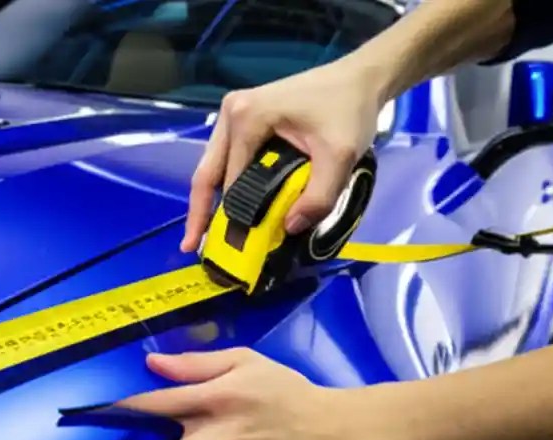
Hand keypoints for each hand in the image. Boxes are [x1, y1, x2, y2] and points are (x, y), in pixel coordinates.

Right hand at [182, 59, 388, 252]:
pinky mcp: (243, 116)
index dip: (228, 215)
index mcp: (247, 117)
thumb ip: (318, 196)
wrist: (359, 78)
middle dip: (200, 211)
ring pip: (213, 165)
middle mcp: (231, 112)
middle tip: (192, 246)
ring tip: (204, 233)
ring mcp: (234, 112)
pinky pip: (226, 157)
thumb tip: (290, 227)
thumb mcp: (341, 156)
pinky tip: (224, 206)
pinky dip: (224, 184)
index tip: (228, 248)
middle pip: (207, 171)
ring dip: (208, 199)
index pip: (230, 177)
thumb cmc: (349, 110)